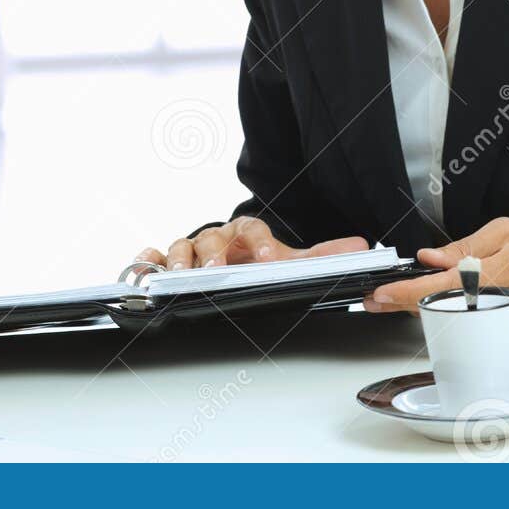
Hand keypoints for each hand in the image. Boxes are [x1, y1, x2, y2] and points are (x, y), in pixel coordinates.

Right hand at [134, 217, 370, 270]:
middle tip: (217, 273)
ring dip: (182, 260)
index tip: (267, 259)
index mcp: (245, 233)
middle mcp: (216, 236)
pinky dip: (147, 261)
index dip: (260, 244)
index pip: (253, 231)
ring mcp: (191, 247)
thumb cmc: (254, 257)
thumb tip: (361, 246)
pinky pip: (152, 256)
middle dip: (214, 255)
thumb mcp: (287, 257)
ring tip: (184, 277)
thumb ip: (321, 255)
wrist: (229, 253)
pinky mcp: (168, 260)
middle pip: (212, 238)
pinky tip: (146, 270)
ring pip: (182, 246)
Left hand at [363, 216, 508, 352]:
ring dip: (449, 320)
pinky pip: (491, 346)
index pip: (449, 284)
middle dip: (423, 306)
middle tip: (403, 297)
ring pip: (471, 336)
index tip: (382, 296)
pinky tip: (481, 315)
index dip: (410, 292)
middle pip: (455, 315)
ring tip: (450, 301)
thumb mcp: (507, 232)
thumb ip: (465, 246)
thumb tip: (428, 259)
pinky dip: (477, 331)